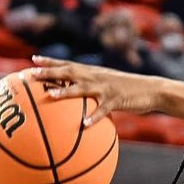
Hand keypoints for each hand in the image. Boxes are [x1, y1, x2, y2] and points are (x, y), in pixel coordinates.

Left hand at [26, 58, 160, 123]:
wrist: (152, 89)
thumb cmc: (129, 89)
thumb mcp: (109, 84)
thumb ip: (94, 88)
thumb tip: (78, 98)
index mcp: (93, 72)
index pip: (68, 64)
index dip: (51, 62)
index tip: (33, 59)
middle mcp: (96, 77)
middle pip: (69, 72)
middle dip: (49, 73)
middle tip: (31, 74)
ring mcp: (106, 88)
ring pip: (82, 89)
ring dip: (65, 92)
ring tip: (50, 96)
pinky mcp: (116, 100)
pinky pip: (103, 110)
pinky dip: (94, 117)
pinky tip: (84, 124)